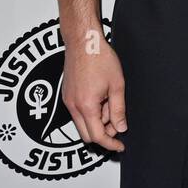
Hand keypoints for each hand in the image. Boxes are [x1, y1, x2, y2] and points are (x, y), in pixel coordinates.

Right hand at [61, 32, 127, 151]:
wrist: (83, 42)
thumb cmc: (100, 59)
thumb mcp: (117, 85)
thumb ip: (118, 110)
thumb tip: (120, 128)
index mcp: (87, 106)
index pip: (97, 137)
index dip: (111, 144)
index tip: (120, 146)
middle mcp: (73, 106)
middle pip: (87, 135)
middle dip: (104, 133)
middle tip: (117, 120)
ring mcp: (67, 101)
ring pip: (82, 124)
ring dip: (97, 121)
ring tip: (109, 101)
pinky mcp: (66, 95)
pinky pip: (78, 113)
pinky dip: (90, 112)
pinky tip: (100, 97)